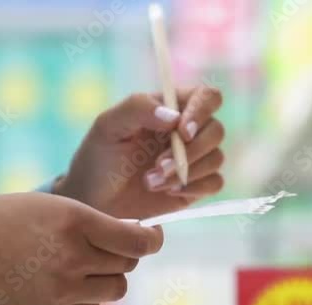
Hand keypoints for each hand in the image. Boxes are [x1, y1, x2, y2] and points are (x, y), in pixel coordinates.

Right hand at [0, 192, 162, 304]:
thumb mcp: (43, 205)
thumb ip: (85, 220)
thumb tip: (127, 232)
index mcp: (75, 221)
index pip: (138, 240)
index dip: (152, 238)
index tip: (152, 234)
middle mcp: (74, 257)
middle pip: (128, 265)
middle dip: (126, 254)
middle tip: (112, 245)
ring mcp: (63, 290)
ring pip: (114, 290)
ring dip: (108, 278)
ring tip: (86, 265)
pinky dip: (86, 298)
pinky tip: (64, 283)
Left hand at [58, 85, 225, 219]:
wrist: (95, 201)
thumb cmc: (99, 158)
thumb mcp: (108, 126)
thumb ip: (138, 108)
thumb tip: (174, 116)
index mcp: (171, 108)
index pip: (206, 97)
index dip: (202, 110)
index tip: (181, 132)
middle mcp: (187, 132)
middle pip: (216, 130)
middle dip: (190, 151)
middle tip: (158, 166)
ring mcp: (194, 160)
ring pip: (216, 158)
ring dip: (185, 172)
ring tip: (150, 182)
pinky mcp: (196, 187)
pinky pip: (215, 183)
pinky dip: (195, 188)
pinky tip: (168, 192)